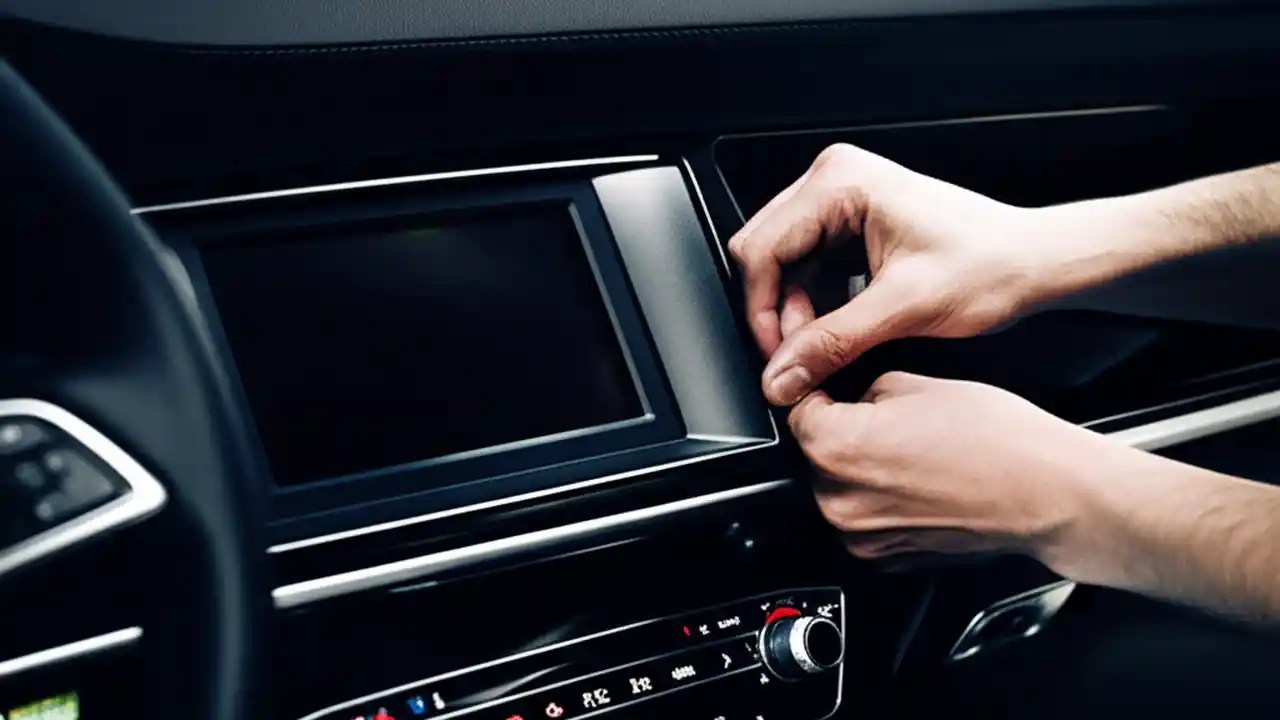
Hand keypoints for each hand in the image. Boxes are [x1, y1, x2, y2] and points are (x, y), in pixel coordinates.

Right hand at [729, 144, 1047, 405]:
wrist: (1035, 262)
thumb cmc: (991, 265)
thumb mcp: (904, 309)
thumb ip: (833, 343)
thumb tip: (782, 374)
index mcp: (841, 182)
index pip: (762, 249)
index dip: (762, 310)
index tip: (777, 357)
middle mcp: (835, 180)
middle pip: (764, 252)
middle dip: (778, 311)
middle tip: (800, 356)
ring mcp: (841, 199)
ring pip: (782, 263)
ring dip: (795, 310)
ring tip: (825, 343)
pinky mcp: (851, 223)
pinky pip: (808, 265)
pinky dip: (814, 302)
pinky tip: (837, 326)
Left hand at [791, 372, 1128, 566]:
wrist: (1046, 495)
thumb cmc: (997, 441)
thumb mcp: (916, 383)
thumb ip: (863, 389)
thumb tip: (849, 398)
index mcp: (837, 448)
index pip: (798, 411)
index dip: (820, 394)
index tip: (834, 391)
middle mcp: (840, 499)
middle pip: (814, 455)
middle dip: (841, 434)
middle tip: (889, 422)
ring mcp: (861, 535)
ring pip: (837, 489)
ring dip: (859, 471)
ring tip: (911, 455)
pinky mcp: (885, 557)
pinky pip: (862, 521)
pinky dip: (879, 503)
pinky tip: (919, 483)